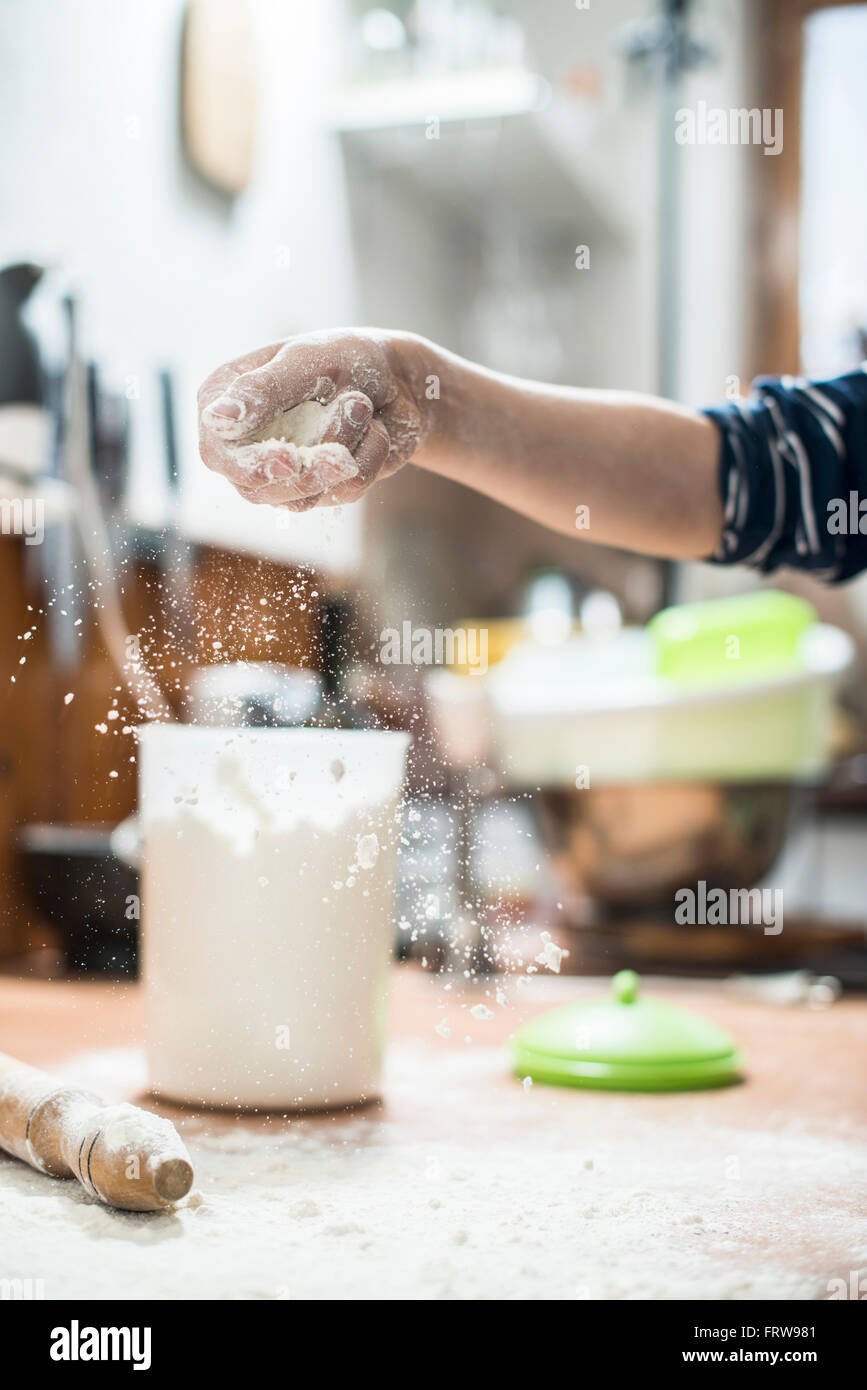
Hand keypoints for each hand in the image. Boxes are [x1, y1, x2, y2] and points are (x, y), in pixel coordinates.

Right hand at [197, 329, 428, 511]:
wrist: (398, 378)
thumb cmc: (344, 357)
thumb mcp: (304, 362)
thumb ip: (262, 391)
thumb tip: (216, 420)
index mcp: (226, 405)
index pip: (218, 452)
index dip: (249, 464)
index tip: (289, 459)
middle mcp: (247, 445)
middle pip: (257, 489)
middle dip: (307, 471)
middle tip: (343, 453)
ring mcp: (283, 473)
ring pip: (301, 499)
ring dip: (342, 451)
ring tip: (362, 404)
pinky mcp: (320, 488)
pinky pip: (341, 494)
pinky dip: (367, 459)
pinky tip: (375, 428)